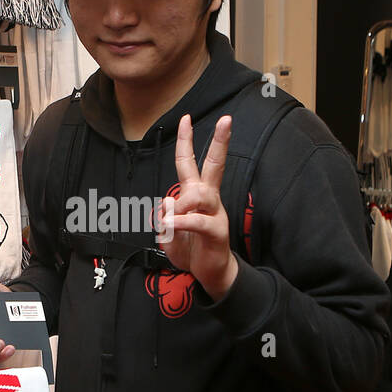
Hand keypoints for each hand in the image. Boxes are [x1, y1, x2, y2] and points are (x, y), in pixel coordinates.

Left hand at [156, 114, 238, 300]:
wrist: (210, 273)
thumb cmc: (191, 248)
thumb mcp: (168, 232)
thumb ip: (163, 216)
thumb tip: (166, 202)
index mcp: (195, 194)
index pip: (189, 162)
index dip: (187, 141)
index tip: (186, 118)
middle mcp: (208, 199)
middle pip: (214, 165)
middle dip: (220, 142)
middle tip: (227, 120)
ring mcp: (215, 214)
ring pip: (201, 195)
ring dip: (181, 204)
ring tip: (171, 219)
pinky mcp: (217, 232)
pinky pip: (199, 221)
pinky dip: (182, 222)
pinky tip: (171, 225)